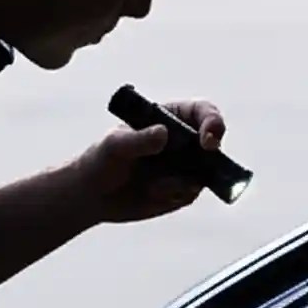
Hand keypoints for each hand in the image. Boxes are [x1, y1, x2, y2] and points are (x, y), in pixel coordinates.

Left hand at [70, 98, 227, 223]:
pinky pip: (191, 192)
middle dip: (214, 153)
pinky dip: (175, 193)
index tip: (208, 137)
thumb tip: (163, 133)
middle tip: (205, 156)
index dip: (212, 121)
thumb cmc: (101, 160)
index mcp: (171, 118)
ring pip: (206, 171)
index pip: (203, 112)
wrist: (93, 195)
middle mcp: (184, 140)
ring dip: (186, 179)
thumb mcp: (115, 147)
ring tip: (156, 186)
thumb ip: (139, 140)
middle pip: (215, 141)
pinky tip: (152, 193)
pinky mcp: (182, 190)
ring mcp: (186, 166)